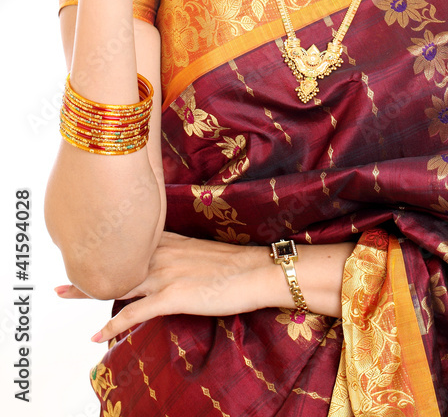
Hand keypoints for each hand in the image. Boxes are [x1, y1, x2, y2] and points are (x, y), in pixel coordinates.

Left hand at [55, 231, 273, 342]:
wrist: (258, 270)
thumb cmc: (239, 264)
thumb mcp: (204, 252)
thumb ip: (183, 255)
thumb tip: (174, 265)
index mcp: (171, 242)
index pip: (130, 244)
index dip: (106, 250)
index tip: (86, 251)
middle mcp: (163, 254)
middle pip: (117, 262)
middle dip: (87, 270)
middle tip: (61, 278)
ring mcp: (166, 274)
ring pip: (118, 283)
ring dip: (88, 291)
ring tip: (64, 295)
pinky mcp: (173, 296)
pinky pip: (135, 313)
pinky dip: (113, 324)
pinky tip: (97, 334)